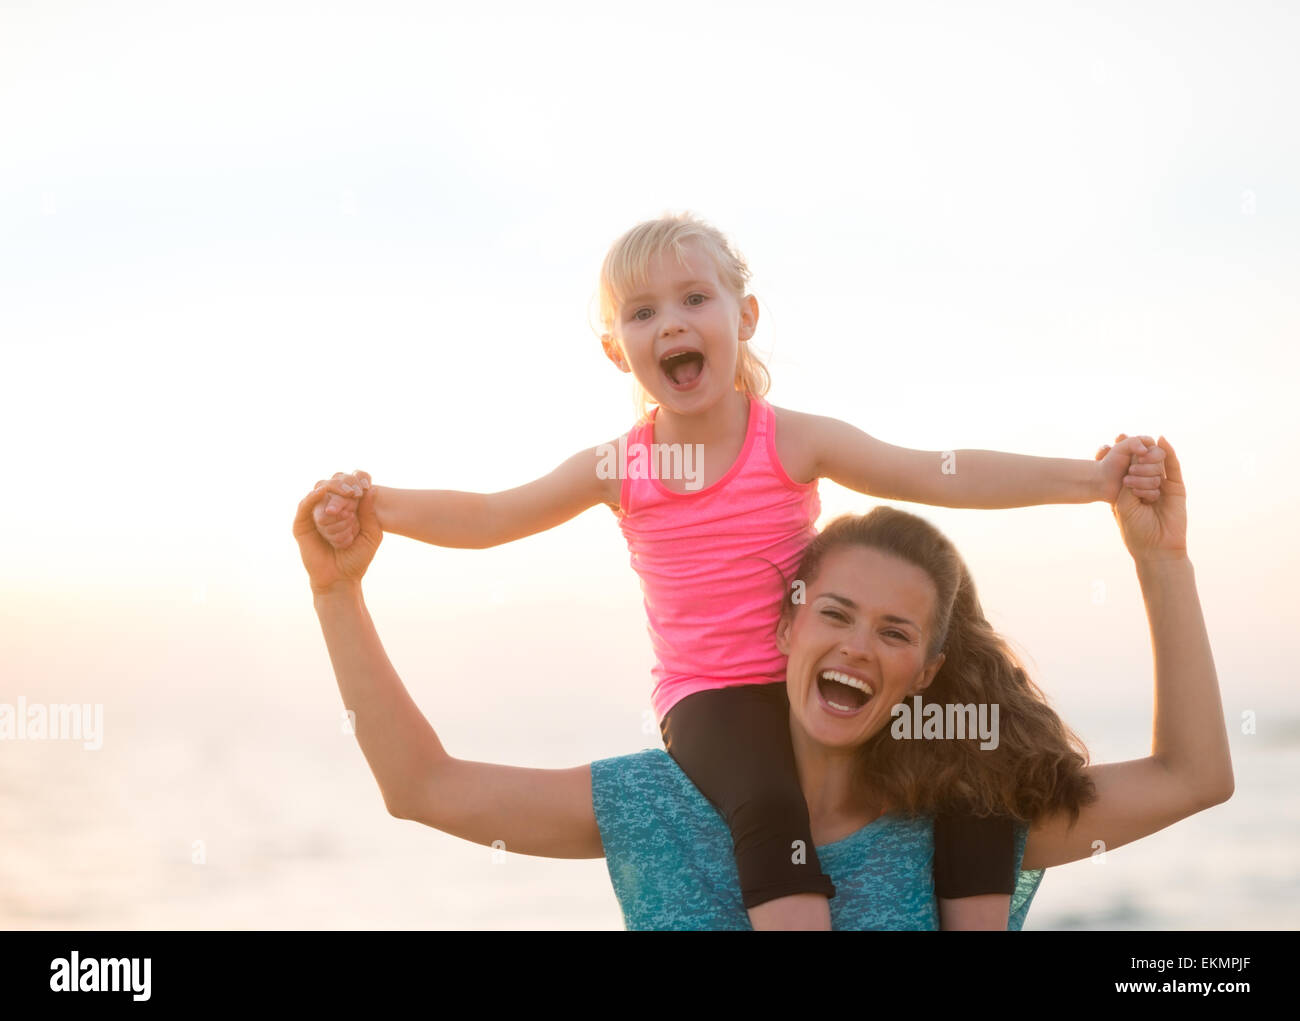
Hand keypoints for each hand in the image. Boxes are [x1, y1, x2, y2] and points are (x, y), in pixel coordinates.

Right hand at [294, 478, 381, 594]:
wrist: (341, 579)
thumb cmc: (358, 558)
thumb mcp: (371, 534)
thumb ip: (370, 513)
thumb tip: (372, 490)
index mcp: (345, 509)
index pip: (349, 486)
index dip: (357, 481)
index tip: (367, 486)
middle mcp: (328, 509)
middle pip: (334, 486)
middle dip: (346, 491)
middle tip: (355, 498)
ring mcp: (314, 515)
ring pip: (321, 494)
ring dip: (335, 499)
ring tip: (346, 508)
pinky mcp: (301, 525)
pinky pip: (304, 505)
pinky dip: (313, 496)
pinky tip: (322, 492)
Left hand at [1107, 436, 1186, 561]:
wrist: (1155, 548)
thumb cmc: (1135, 529)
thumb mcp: (1124, 503)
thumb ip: (1129, 480)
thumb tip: (1135, 457)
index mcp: (1128, 488)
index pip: (1125, 465)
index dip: (1119, 453)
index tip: (1111, 443)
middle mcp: (1145, 484)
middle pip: (1141, 461)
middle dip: (1134, 463)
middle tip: (1129, 476)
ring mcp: (1161, 485)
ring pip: (1156, 462)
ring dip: (1147, 465)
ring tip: (1138, 477)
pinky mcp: (1176, 488)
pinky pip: (1173, 467)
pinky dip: (1169, 452)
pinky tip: (1162, 440)